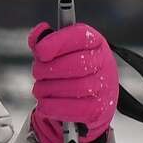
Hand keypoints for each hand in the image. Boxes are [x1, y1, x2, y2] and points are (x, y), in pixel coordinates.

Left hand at [27, 21, 117, 142]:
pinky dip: (53, 107)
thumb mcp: (58, 54)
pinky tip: (44, 104)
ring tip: (40, 90)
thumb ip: (44, 43)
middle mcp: (104, 62)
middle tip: (37, 73)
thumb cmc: (71, 74)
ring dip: (49, 89)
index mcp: (95, 43)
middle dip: (50, 69)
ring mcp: (104, 87)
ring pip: (76, 87)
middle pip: (77, 63)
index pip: (80, 36)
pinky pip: (74, 109)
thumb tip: (38, 33)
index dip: (58, 42)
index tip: (40, 51)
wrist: (89, 103)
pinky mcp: (99, 109)